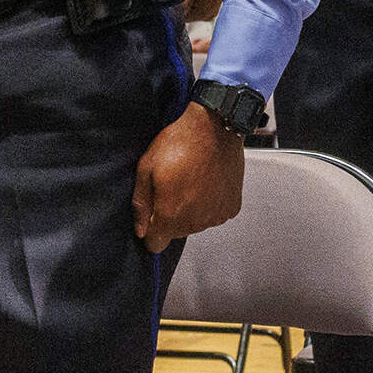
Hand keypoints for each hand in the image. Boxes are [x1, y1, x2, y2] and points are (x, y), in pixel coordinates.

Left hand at [130, 104, 244, 249]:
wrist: (215, 128)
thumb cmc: (180, 143)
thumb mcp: (147, 168)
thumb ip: (141, 204)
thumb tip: (140, 230)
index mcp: (170, 216)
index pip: (155, 244)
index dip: (151, 230)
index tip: (154, 213)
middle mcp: (195, 222)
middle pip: (176, 232)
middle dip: (171, 215)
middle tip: (173, 186)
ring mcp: (215, 216)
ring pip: (196, 223)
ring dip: (192, 209)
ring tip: (192, 181)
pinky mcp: (231, 208)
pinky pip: (214, 214)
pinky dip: (210, 203)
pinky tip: (207, 182)